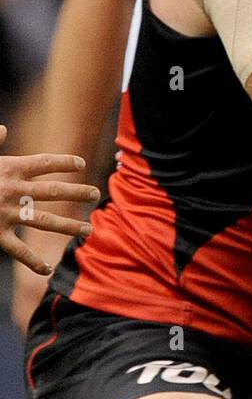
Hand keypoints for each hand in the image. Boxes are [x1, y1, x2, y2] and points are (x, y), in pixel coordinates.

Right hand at [1, 126, 97, 275]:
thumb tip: (2, 129)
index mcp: (9, 168)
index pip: (44, 163)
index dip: (64, 163)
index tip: (80, 164)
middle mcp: (12, 190)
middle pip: (53, 191)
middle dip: (77, 192)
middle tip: (95, 194)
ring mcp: (5, 214)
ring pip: (45, 221)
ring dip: (69, 227)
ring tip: (88, 230)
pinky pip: (19, 251)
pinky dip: (33, 261)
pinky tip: (47, 269)